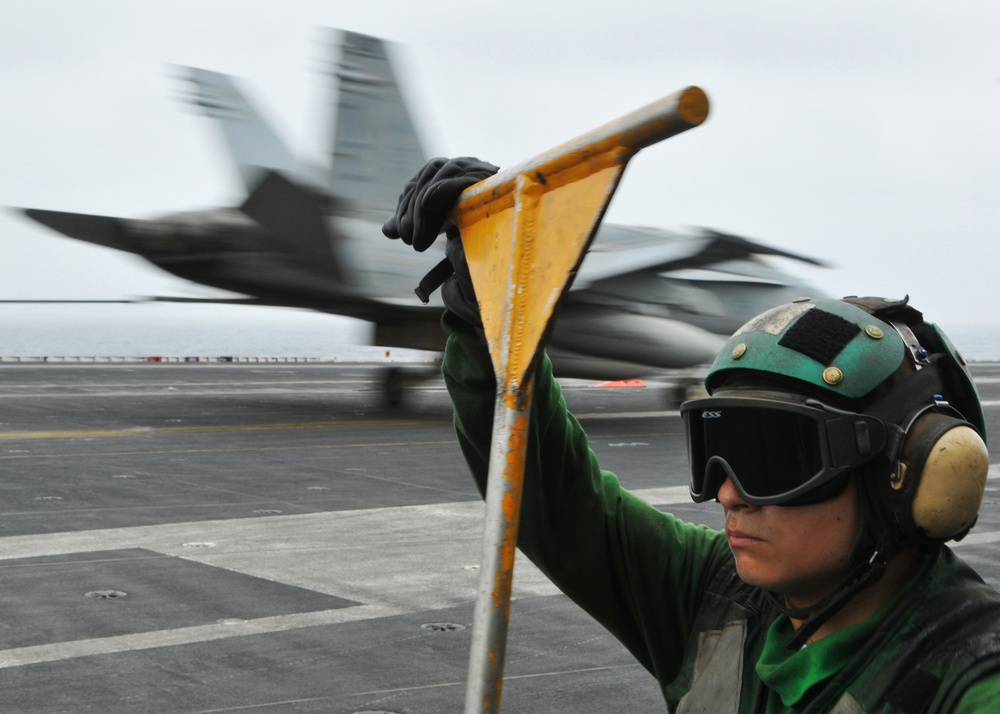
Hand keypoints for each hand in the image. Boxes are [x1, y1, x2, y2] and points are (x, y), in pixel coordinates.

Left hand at [382, 157, 498, 251]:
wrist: (506, 218)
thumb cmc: (474, 218)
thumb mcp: (438, 221)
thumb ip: (414, 222)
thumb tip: (386, 229)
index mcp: (439, 173)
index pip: (412, 189)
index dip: (404, 212)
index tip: (402, 236)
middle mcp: (449, 165)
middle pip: (419, 187)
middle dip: (410, 217)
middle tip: (408, 241)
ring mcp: (463, 166)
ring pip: (431, 185)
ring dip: (421, 216)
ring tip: (419, 241)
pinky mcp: (476, 174)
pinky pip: (450, 183)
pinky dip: (437, 197)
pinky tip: (430, 217)